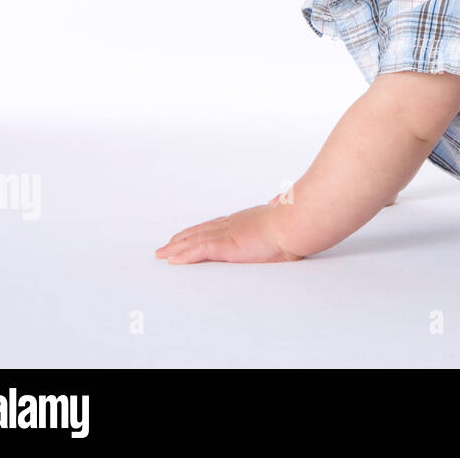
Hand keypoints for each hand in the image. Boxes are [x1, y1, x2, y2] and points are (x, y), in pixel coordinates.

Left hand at [155, 202, 302, 263]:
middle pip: (200, 231)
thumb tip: (280, 199)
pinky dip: (184, 255)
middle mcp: (233, 224)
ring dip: (176, 248)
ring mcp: (228, 234)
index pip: (217, 225)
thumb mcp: (285, 214)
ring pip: (194, 241)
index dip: (200, 230)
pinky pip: (199, 251)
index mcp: (246, 220)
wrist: (296, 223)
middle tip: (167, 245)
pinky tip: (172, 260)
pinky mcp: (227, 246)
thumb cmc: (296, 221)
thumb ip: (279, 208)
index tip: (189, 234)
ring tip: (162, 254)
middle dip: (182, 239)